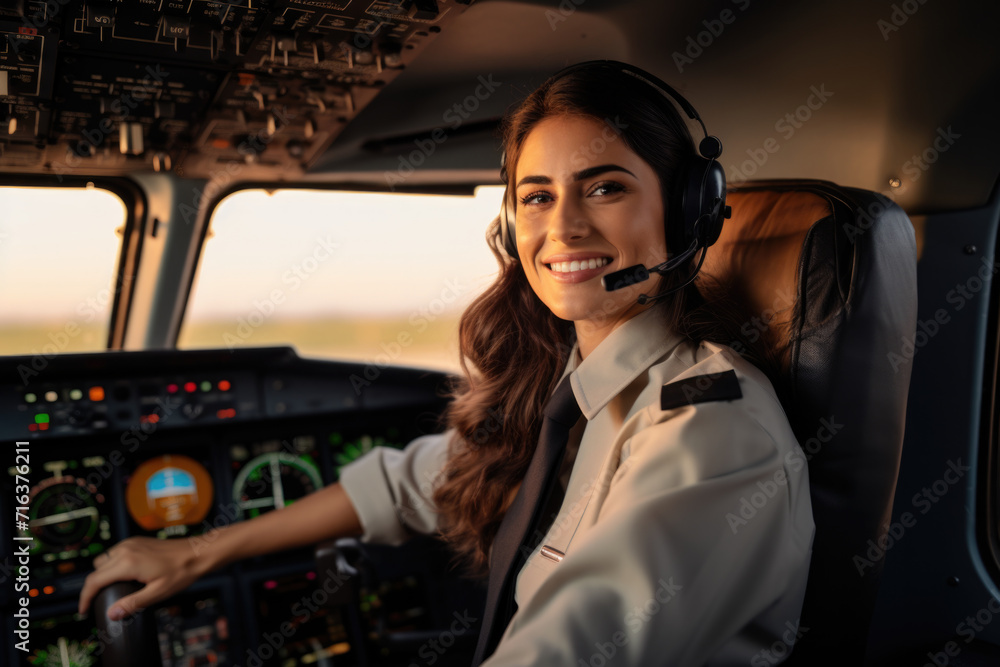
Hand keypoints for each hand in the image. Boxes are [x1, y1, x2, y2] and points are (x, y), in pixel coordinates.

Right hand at [77, 536, 205, 619]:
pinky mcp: (136, 541)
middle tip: (98, 602)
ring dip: (102, 574)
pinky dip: (112, 564)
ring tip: (111, 589)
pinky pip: (115, 553)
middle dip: (93, 587)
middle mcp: (125, 550)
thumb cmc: (181, 571)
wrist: (198, 552)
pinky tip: (123, 575)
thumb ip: (133, 604)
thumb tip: (111, 614)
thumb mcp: (157, 592)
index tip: (84, 611)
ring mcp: (130, 543)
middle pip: (96, 570)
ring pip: (104, 559)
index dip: (85, 597)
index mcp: (127, 563)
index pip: (94, 580)